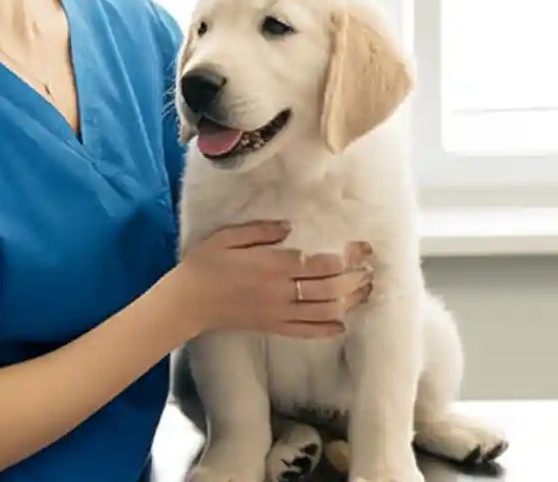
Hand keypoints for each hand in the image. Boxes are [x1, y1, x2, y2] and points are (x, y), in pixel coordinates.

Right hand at [174, 222, 373, 338]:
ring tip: (364, 292)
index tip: (362, 249)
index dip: (347, 257)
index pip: (320, 263)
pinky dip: (326, 329)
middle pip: (329, 288)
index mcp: (272, 266)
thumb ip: (261, 231)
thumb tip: (291, 226)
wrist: (187, 302)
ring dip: (348, 303)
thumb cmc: (205, 264)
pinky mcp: (272, 327)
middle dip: (354, 279)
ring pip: (323, 312)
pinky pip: (306, 331)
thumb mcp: (228, 237)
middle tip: (370, 270)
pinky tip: (341, 324)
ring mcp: (278, 313)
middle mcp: (280, 291)